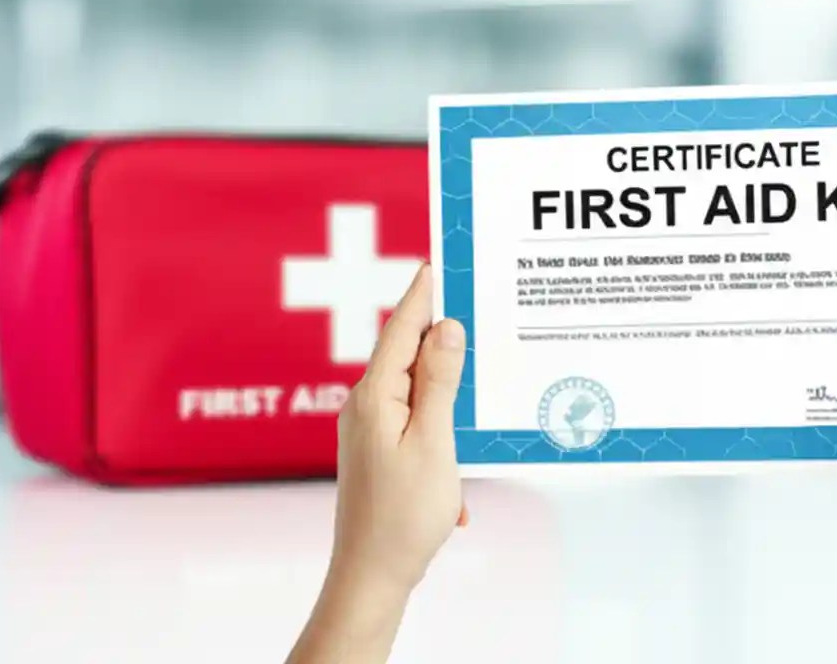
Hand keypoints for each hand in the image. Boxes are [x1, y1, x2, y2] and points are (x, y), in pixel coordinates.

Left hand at [287, 264, 467, 663]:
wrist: (372, 575)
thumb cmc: (404, 516)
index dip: (422, 293)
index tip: (436, 260)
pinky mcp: (379, 450)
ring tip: (471, 354)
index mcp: (375, 396)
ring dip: (443, 373)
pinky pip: (413, 415)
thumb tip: (446, 327)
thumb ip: (439, 382)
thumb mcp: (433, 442)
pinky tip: (461, 433)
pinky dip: (440, 415)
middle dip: (436, 325)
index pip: (401, 329)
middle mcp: (365, 405)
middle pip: (405, 351)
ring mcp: (370, 429)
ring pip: (412, 384)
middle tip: (466, 294)